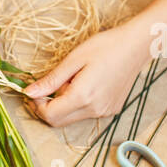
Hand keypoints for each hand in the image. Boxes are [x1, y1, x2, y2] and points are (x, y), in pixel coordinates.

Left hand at [24, 20, 151, 126]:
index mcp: (83, 97)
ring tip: (71, 80)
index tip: (33, 90)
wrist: (136, 46)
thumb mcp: (74, 59)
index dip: (37, 105)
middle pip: (60, 121)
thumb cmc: (105, 46)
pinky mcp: (112, 109)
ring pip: (72, 117)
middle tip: (44, 87)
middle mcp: (95, 110)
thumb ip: (51, 80)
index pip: (50, 115)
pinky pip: (86, 112)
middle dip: (47, 107)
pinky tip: (84, 83)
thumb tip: (29, 93)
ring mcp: (105, 112)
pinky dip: (78, 103)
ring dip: (63, 104)